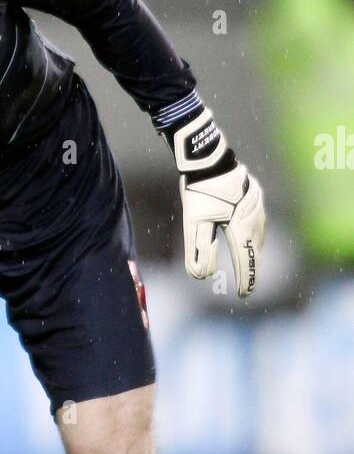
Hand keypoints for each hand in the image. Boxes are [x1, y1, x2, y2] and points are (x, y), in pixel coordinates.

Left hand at [179, 162, 264, 296]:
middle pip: (254, 251)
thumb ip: (198, 250)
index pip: (244, 260)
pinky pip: (257, 223)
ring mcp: (258, 207)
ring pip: (258, 236)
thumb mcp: (194, 222)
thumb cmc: (200, 190)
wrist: (208, 158)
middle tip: (245, 286)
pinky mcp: (256, 196)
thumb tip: (200, 276)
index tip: (243, 295)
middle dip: (250, 269)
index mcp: (241, 227)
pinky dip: (252, 236)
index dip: (244, 279)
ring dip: (252, 252)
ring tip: (247, 266)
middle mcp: (254, 219)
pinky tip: (246, 238)